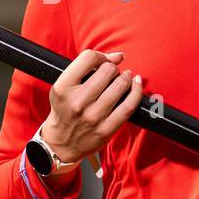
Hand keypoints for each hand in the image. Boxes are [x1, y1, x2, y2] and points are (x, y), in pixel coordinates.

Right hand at [41, 48, 144, 164]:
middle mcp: (77, 102)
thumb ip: (85, 68)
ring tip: (124, 78)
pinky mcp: (106, 129)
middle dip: (113, 68)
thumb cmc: (65, 109)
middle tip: (112, 73)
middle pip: (107, 70)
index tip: (104, 61)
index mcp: (63, 88)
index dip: (101, 56)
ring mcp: (93, 117)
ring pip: (120, 85)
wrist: (61, 142)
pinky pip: (129, 106)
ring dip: (126, 77)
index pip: (88, 58)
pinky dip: (137, 91)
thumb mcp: (64, 86)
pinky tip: (137, 84)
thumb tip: (117, 56)